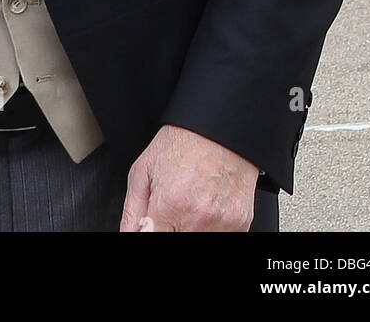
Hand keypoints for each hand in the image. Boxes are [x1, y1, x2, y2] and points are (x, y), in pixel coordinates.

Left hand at [119, 124, 258, 231]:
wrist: (218, 128)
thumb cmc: (181, 144)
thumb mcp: (142, 171)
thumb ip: (132, 212)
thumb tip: (129, 236)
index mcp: (169, 205)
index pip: (152, 240)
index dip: (150, 232)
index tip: (151, 226)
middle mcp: (197, 217)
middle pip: (177, 240)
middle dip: (170, 229)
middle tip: (171, 213)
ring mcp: (222, 223)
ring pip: (200, 240)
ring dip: (191, 229)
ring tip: (190, 207)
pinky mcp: (240, 224)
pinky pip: (221, 237)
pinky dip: (211, 228)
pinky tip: (207, 208)